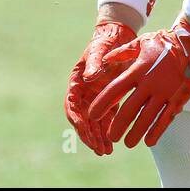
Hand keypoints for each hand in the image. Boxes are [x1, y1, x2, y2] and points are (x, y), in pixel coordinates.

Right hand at [64, 20, 136, 155]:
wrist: (117, 39)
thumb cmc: (105, 43)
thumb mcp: (99, 50)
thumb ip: (94, 62)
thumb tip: (89, 77)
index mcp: (76, 83)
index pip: (72, 105)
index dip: (77, 119)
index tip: (83, 129)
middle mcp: (83, 94)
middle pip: (82, 120)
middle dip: (88, 135)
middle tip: (97, 148)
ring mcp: (95, 99)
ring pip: (94, 124)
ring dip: (98, 138)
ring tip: (105, 151)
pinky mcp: (108, 101)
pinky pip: (106, 120)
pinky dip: (107, 131)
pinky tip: (112, 144)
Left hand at [87, 18, 189, 148]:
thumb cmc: (166, 41)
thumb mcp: (142, 42)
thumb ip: (122, 52)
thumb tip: (105, 59)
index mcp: (139, 69)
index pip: (116, 89)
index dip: (103, 103)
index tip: (93, 114)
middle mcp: (150, 83)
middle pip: (130, 109)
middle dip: (118, 125)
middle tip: (111, 136)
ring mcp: (165, 92)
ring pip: (147, 118)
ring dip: (136, 132)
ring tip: (128, 143)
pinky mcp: (178, 98)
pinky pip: (166, 118)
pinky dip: (157, 131)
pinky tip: (149, 141)